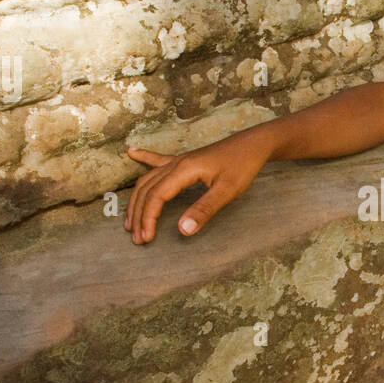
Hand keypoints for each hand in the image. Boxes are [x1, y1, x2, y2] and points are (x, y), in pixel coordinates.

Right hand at [123, 134, 268, 243]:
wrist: (253, 144)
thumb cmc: (242, 166)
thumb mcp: (227, 191)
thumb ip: (204, 210)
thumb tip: (182, 230)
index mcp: (184, 170)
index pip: (156, 196)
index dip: (148, 219)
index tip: (147, 238)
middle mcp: (176, 163)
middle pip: (146, 189)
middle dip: (138, 214)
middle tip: (136, 237)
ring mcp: (179, 160)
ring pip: (148, 179)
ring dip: (136, 199)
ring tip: (130, 220)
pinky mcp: (185, 159)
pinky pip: (157, 160)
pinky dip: (143, 158)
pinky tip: (131, 152)